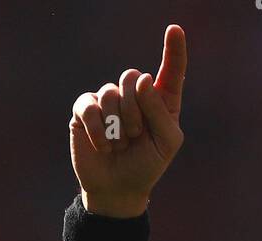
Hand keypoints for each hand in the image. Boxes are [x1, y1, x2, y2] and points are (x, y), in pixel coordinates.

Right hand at [69, 24, 186, 216]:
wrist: (118, 189)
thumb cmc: (147, 166)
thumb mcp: (166, 144)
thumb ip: (161, 112)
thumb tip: (142, 80)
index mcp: (161, 102)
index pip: (170, 72)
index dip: (174, 51)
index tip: (175, 30)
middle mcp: (135, 96)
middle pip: (133, 76)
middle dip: (135, 110)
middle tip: (135, 136)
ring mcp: (109, 100)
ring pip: (111, 92)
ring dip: (118, 125)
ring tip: (120, 145)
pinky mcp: (86, 110)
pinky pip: (90, 105)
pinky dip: (99, 129)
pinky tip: (103, 146)